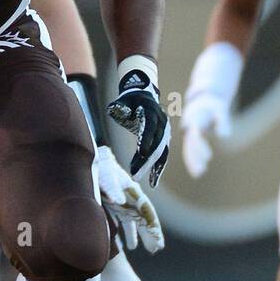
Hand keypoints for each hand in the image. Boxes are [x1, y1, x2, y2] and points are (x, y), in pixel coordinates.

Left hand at [94, 144, 163, 253]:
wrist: (89, 158)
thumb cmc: (100, 166)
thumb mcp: (106, 175)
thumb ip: (112, 187)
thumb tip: (119, 200)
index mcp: (132, 191)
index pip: (146, 211)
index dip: (153, 227)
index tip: (158, 242)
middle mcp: (129, 197)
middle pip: (142, 218)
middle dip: (149, 233)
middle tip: (156, 249)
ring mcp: (121, 201)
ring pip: (131, 220)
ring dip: (135, 234)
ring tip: (135, 248)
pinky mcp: (111, 203)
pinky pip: (120, 219)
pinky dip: (121, 230)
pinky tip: (119, 242)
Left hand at [107, 68, 169, 187]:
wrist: (144, 97)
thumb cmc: (129, 101)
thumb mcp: (122, 101)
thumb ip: (119, 106)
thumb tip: (115, 110)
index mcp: (151, 112)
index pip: (149, 127)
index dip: (147, 140)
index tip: (142, 154)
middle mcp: (161, 122)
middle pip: (156, 144)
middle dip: (147, 161)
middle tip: (135, 175)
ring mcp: (164, 132)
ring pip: (162, 152)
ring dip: (155, 167)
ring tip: (150, 183)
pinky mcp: (163, 140)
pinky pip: (162, 155)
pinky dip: (158, 167)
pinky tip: (153, 180)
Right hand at [181, 90, 230, 178]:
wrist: (204, 99)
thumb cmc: (214, 105)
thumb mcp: (220, 111)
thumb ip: (222, 122)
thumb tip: (225, 136)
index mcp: (195, 121)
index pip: (195, 136)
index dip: (200, 147)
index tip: (209, 158)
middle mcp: (189, 128)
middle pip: (189, 145)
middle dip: (193, 158)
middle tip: (200, 172)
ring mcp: (189, 133)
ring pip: (188, 149)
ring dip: (192, 162)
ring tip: (198, 174)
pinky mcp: (192, 138)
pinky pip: (190, 150)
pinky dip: (193, 160)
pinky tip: (199, 171)